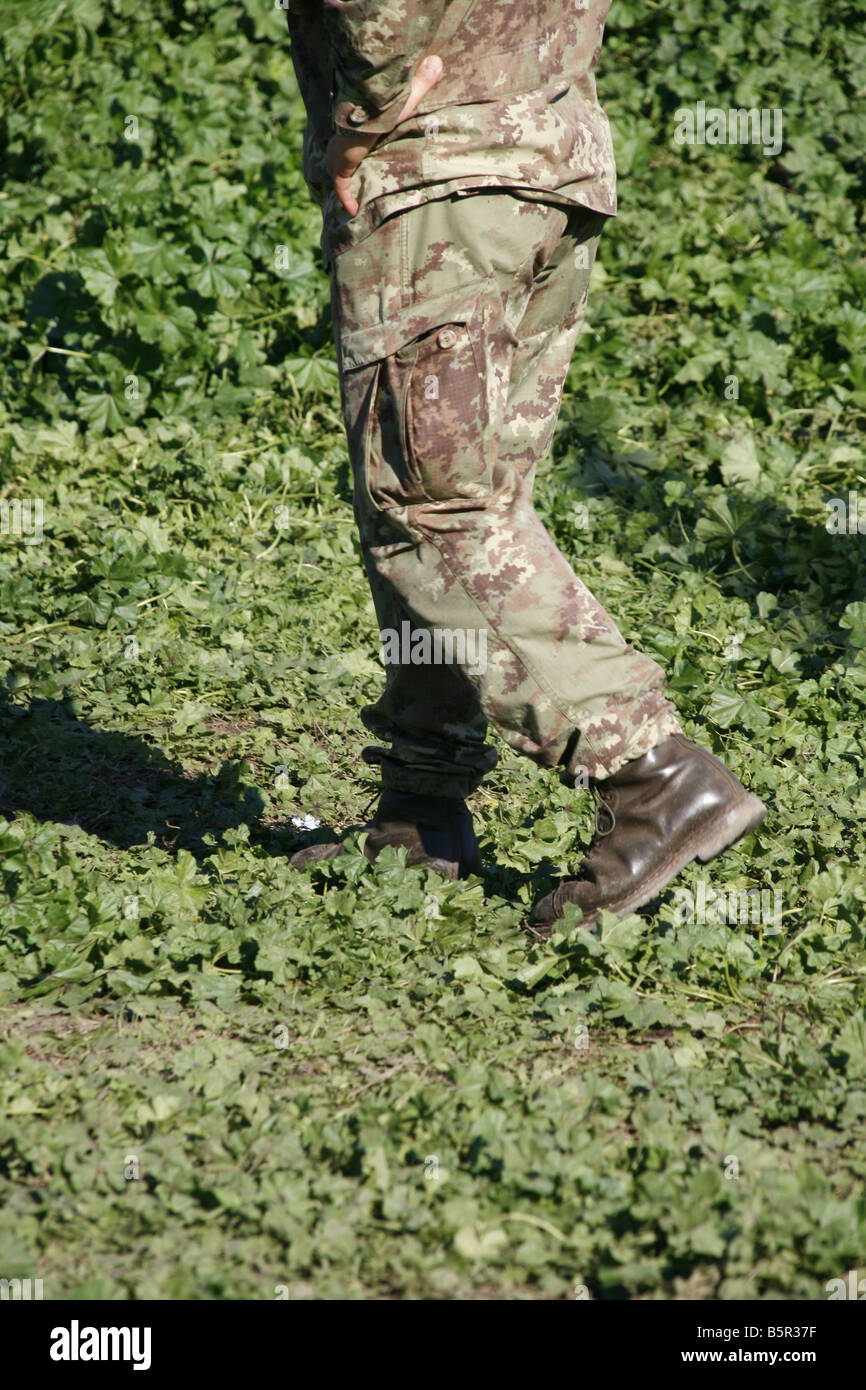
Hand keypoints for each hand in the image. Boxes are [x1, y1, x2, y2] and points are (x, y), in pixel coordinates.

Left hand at [325, 54, 443, 216]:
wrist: (365, 117)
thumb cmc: (382, 106)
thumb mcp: (405, 98)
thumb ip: (420, 83)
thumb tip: (438, 60)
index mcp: (354, 125)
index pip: (350, 136)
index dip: (353, 146)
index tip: (358, 153)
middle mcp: (343, 142)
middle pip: (340, 156)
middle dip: (344, 167)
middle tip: (352, 178)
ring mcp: (339, 157)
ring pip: (339, 172)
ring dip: (344, 183)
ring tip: (353, 197)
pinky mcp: (340, 169)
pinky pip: (343, 188)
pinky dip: (347, 199)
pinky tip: (353, 211)